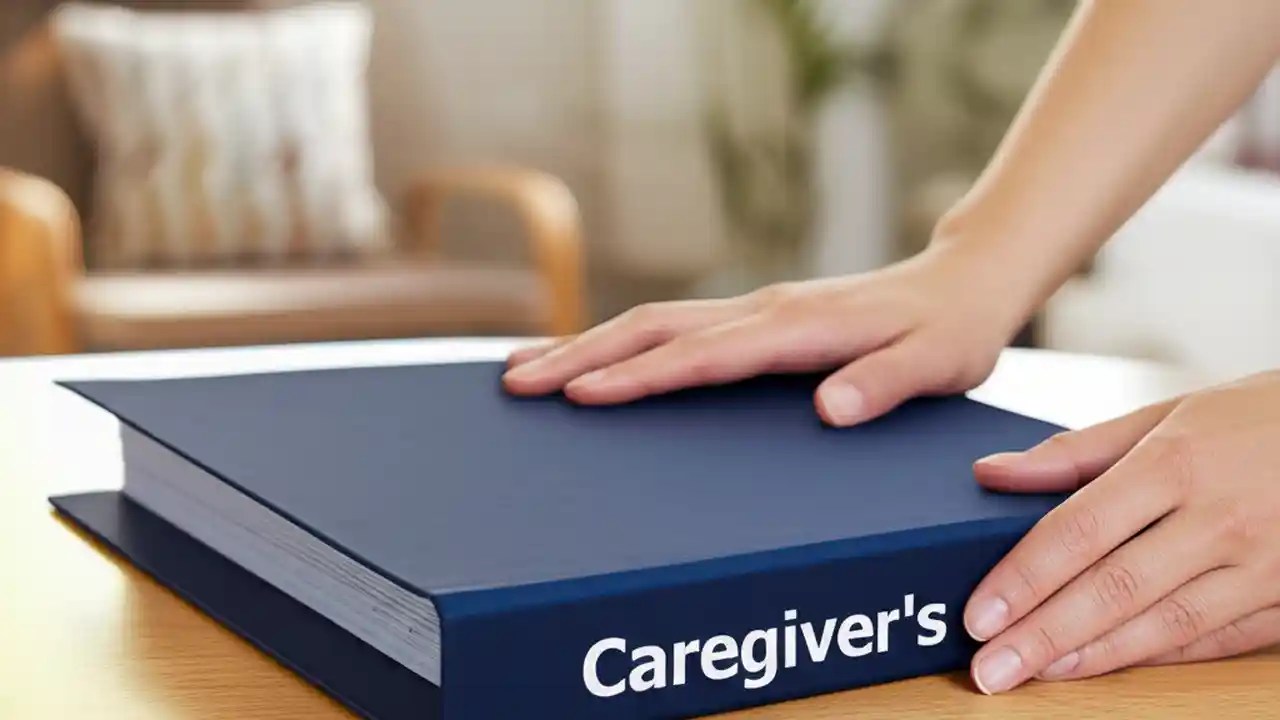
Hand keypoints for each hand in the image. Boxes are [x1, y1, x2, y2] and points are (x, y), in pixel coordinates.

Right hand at [503, 244, 1029, 425]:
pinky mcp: (752, 317)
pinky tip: (591, 359)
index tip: (582, 396)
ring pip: (651, 322)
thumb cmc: (952, 332)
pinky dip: (618, 341)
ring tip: (523, 370)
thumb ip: (886, 384)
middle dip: (580, 355)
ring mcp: (752, 309)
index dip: (640, 377)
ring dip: (584, 344)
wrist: (962, 283)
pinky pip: (671, 326)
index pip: (703, 357)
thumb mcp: (938, 364)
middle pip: (653, 328)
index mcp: (797, 326)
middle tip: (516, 384)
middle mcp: (762, 310)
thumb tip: (829, 408)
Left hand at [966, 371, 1279, 693]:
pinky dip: (1155, 657)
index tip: (977, 614)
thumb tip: (992, 474)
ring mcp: (1263, 566)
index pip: (1079, 531)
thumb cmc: (1254, 419)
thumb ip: (1076, 452)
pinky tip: (1103, 666)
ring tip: (1033, 673)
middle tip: (988, 667)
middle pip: (1113, 589)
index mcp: (1178, 463)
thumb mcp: (1166, 414)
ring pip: (1163, 625)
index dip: (1023, 579)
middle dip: (1042, 634)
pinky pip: (1213, 640)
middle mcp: (1221, 519)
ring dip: (1091, 656)